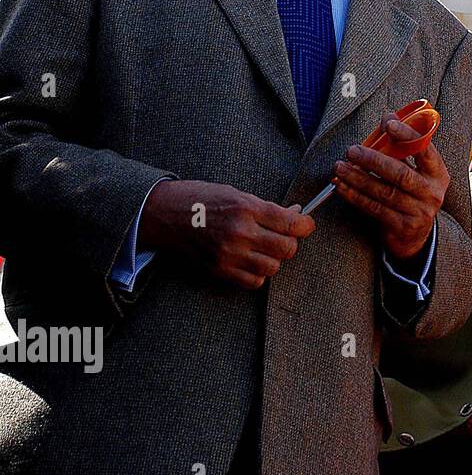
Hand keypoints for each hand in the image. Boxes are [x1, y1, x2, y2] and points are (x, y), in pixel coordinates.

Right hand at [139, 179, 315, 290]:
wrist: (163, 214)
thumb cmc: (201, 199)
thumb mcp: (237, 193)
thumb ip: (267, 208)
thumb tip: (296, 216)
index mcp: (247, 208)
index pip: (292, 223)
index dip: (305, 225)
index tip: (305, 224)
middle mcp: (240, 233)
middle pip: (287, 249)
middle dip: (290, 242)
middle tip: (283, 236)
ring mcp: (229, 254)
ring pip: (273, 267)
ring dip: (274, 259)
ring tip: (264, 248)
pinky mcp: (219, 270)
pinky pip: (254, 281)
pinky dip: (258, 273)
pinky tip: (251, 260)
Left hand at [332, 113, 448, 259]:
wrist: (415, 235)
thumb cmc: (411, 193)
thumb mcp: (413, 169)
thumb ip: (402, 144)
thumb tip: (388, 115)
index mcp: (438, 173)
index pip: (425, 150)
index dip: (408, 135)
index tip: (388, 124)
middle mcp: (433, 193)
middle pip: (401, 174)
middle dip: (373, 160)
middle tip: (352, 150)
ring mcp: (419, 212)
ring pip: (384, 192)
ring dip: (358, 178)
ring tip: (340, 167)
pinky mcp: (403, 227)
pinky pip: (375, 208)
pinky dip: (355, 196)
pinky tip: (342, 186)